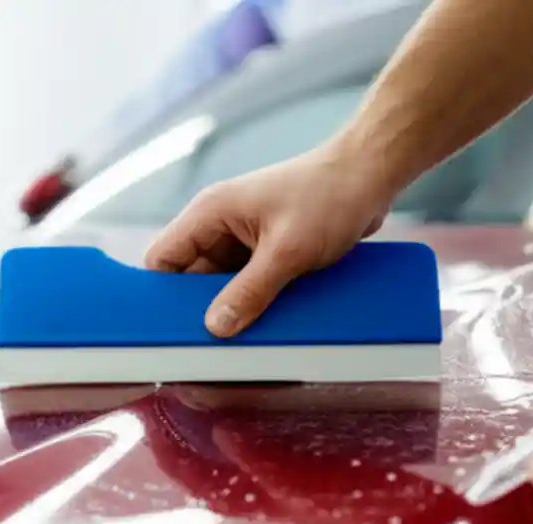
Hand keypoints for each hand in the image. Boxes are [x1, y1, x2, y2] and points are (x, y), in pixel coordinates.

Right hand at [143, 140, 393, 336]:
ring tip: (241, 334)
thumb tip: (215, 328)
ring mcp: (242, 237)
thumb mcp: (286, 252)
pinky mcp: (265, 248)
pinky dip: (251, 300)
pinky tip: (263, 320)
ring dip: (230, 306)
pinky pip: (246, 281)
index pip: (162, 258)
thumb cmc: (329, 196)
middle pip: (189, 276)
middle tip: (211, 342)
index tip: (171, 326)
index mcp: (210, 212)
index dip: (161, 293)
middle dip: (199, 307)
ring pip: (219, 283)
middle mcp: (219, 224)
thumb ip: (249, 292)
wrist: (371, 173)